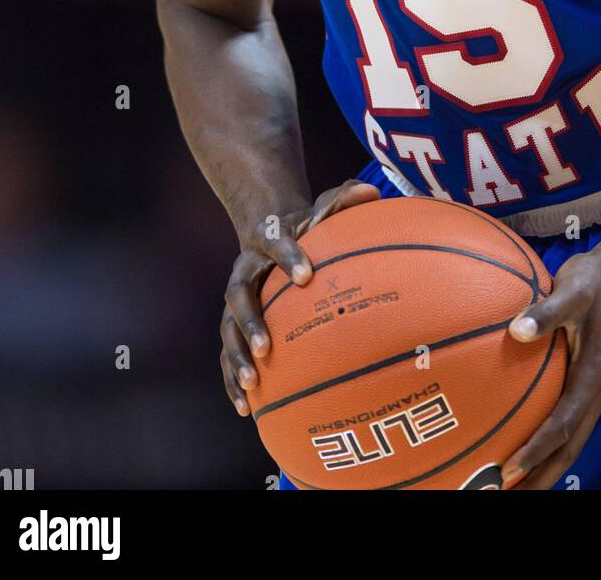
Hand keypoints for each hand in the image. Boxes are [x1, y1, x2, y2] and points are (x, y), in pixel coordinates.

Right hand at [219, 179, 380, 414]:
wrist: (267, 232)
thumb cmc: (305, 226)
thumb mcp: (322, 209)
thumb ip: (344, 199)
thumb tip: (373, 192)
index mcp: (266, 239)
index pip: (275, 244)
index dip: (289, 257)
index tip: (306, 276)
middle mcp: (244, 270)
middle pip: (237, 296)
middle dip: (250, 322)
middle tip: (266, 347)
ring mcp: (235, 300)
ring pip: (226, 330)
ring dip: (236, 357)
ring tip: (252, 384)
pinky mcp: (233, 324)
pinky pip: (227, 354)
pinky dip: (232, 379)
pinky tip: (245, 408)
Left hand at [501, 243, 600, 488]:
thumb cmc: (594, 280)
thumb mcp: (573, 288)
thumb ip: (547, 311)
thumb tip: (516, 330)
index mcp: (595, 375)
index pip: (563, 425)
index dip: (537, 450)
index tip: (509, 470)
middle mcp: (597, 391)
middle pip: (569, 447)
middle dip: (541, 475)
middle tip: (507, 495)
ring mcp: (595, 389)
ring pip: (571, 439)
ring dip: (545, 465)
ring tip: (514, 484)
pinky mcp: (588, 381)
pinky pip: (568, 421)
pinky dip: (548, 441)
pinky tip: (523, 441)